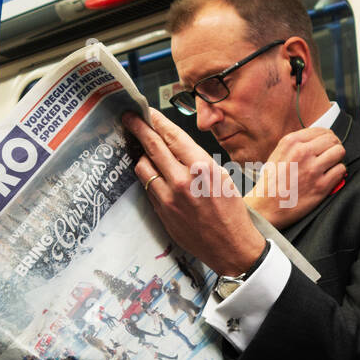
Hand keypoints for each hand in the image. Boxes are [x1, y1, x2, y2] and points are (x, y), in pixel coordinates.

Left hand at [122, 111, 265, 276]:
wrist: (230, 247)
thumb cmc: (231, 211)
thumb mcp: (223, 177)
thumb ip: (198, 159)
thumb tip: (175, 143)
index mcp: (202, 168)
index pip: (173, 136)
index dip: (157, 121)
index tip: (146, 112)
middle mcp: (183, 182)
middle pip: (152, 147)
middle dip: (138, 128)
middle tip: (128, 117)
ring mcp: (169, 199)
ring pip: (143, 167)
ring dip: (142, 155)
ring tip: (143, 149)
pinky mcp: (161, 213)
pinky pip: (147, 187)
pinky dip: (148, 177)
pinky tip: (151, 172)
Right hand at [246, 127, 345, 228]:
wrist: (267, 207)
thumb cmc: (273, 182)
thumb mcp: (278, 154)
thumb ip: (297, 143)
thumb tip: (318, 139)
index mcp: (291, 142)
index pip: (322, 131)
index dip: (327, 138)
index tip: (327, 145)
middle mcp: (302, 153)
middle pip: (333, 140)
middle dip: (334, 147)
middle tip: (330, 156)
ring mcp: (312, 169)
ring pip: (339, 152)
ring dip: (337, 159)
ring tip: (330, 166)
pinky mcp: (321, 186)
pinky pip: (341, 170)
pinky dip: (338, 173)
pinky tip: (329, 177)